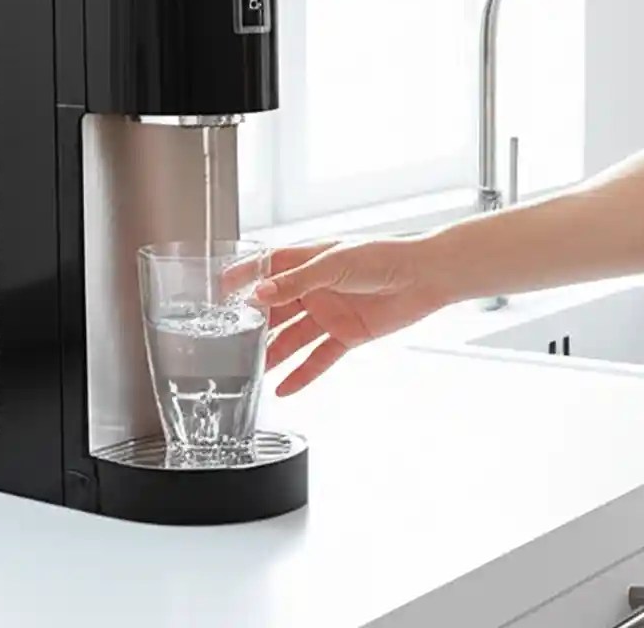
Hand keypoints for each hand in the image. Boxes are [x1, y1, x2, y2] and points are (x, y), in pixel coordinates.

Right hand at [246, 237, 447, 395]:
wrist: (425, 277)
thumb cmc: (384, 255)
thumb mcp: (333, 264)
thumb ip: (295, 282)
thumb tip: (260, 294)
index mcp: (307, 261)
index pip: (265, 269)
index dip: (242, 279)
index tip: (217, 292)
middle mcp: (314, 288)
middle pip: (275, 310)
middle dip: (252, 326)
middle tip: (229, 344)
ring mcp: (329, 313)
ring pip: (292, 338)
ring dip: (272, 355)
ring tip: (249, 373)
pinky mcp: (346, 335)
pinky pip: (318, 358)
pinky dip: (302, 374)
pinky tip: (283, 387)